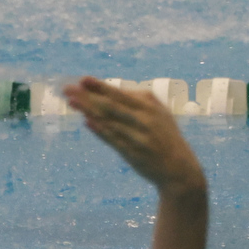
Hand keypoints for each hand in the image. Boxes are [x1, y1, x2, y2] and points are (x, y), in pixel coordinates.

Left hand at [62, 77, 206, 196]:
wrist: (180, 169)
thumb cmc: (165, 138)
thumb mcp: (159, 114)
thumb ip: (138, 102)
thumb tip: (111, 93)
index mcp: (150, 106)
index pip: (120, 94)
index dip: (101, 86)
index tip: (83, 79)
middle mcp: (145, 118)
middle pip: (111, 104)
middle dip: (88, 95)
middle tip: (68, 88)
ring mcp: (139, 136)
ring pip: (109, 120)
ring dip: (89, 110)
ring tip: (72, 102)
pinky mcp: (134, 153)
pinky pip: (114, 139)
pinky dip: (100, 130)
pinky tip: (87, 122)